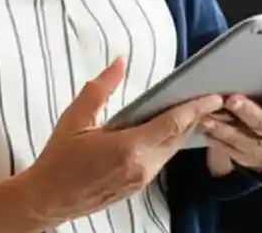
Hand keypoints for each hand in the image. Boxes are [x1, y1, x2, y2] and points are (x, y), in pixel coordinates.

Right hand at [20, 58, 223, 226]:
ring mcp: (141, 179)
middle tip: (211, 96)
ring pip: (172, 149)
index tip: (215, 96)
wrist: (46, 200)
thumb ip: (100, 89)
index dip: (197, 108)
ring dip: (184, 130)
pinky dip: (170, 142)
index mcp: (129, 149)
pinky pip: (162, 159)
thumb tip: (119, 62)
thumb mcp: (74, 120)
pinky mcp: (138, 186)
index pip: (174, 124)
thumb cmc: (58, 160)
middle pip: (179, 136)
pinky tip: (172, 129)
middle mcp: (141, 166)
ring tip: (196, 109)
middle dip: (196, 116)